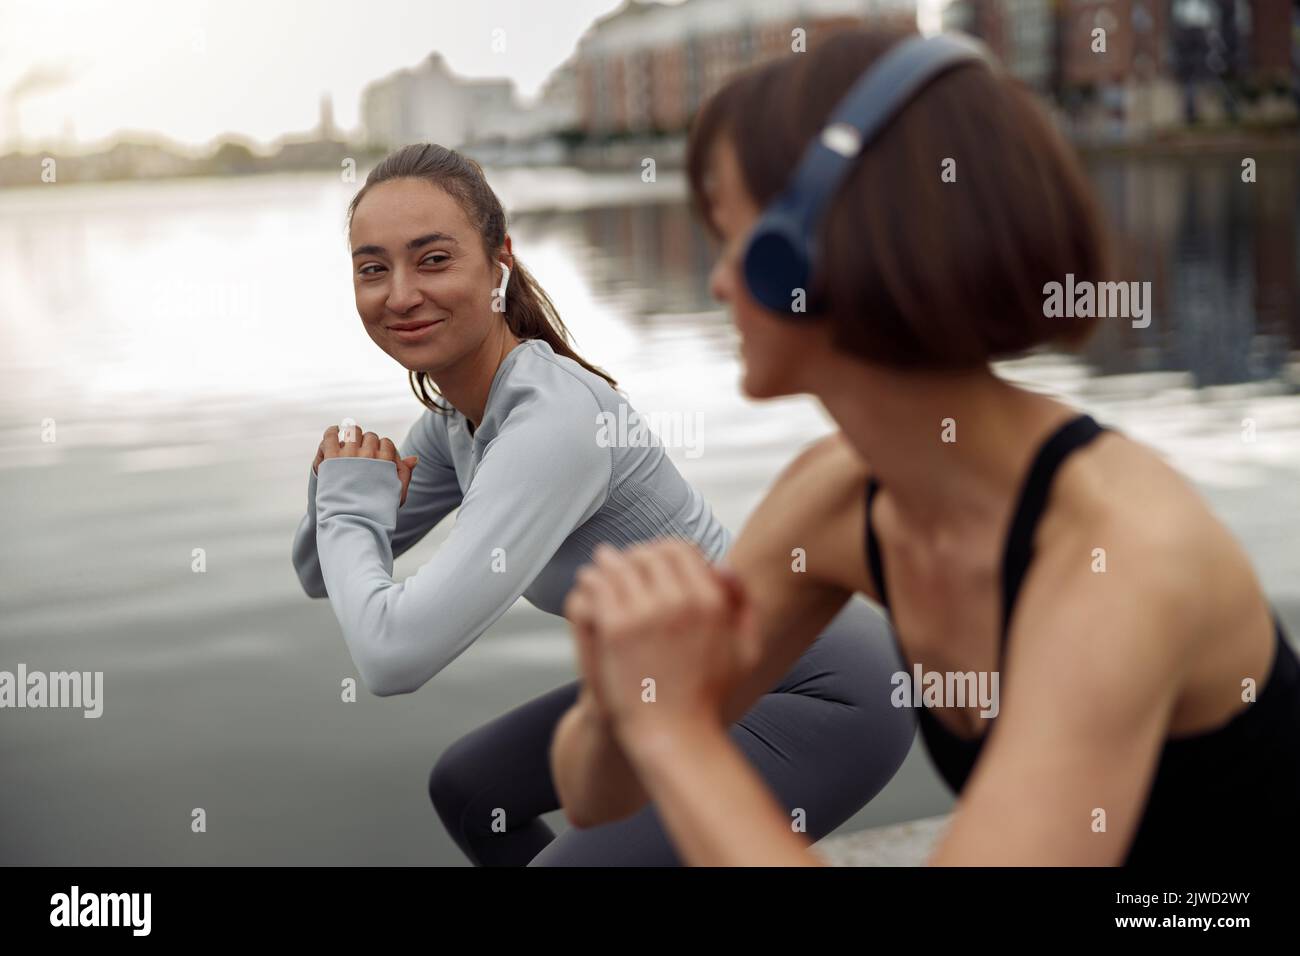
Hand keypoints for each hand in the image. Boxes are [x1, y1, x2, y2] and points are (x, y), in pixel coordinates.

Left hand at [315, 423, 418, 506]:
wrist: (352, 522)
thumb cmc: (377, 510)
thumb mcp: (396, 493)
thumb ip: (405, 473)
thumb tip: (414, 458)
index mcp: (385, 462)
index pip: (386, 443)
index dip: (383, 449)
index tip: (377, 456)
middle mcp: (368, 456)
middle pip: (370, 436)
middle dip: (368, 443)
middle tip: (362, 453)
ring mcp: (349, 456)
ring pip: (353, 431)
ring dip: (353, 434)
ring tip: (349, 441)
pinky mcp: (331, 458)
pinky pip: (332, 435)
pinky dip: (333, 431)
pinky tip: (335, 431)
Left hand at [563, 539, 761, 748]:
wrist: (675, 734)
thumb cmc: (709, 697)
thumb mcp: (745, 650)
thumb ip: (743, 604)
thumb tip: (723, 565)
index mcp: (711, 601)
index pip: (681, 550)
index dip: (665, 550)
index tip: (655, 559)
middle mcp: (680, 601)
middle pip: (649, 555)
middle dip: (636, 554)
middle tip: (624, 559)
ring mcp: (645, 614)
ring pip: (621, 566)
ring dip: (610, 561)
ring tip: (602, 562)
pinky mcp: (616, 629)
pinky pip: (600, 588)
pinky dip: (593, 580)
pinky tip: (589, 581)